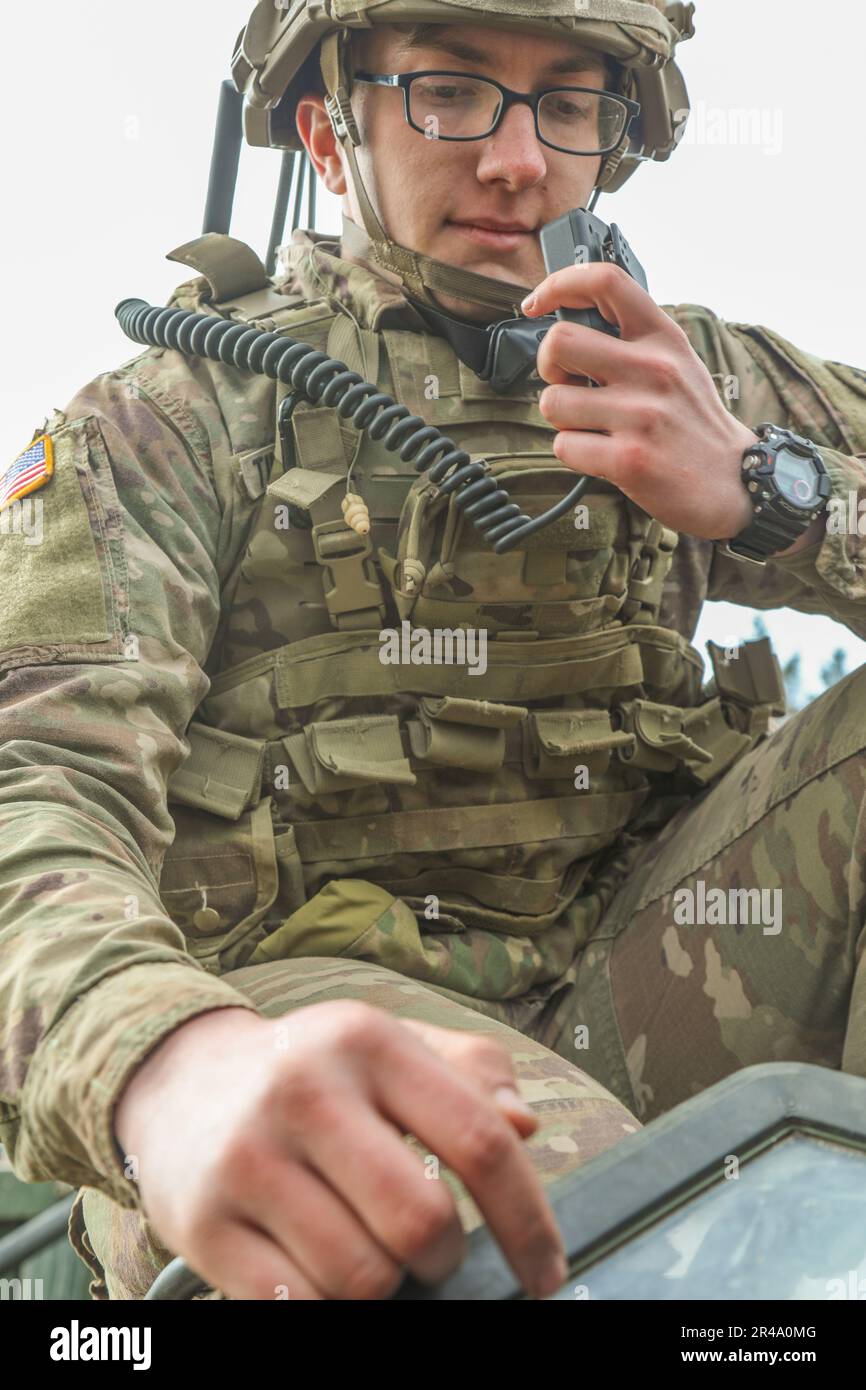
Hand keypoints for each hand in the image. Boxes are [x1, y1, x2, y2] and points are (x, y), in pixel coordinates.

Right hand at [114, 1003, 566, 1300]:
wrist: (180, 1079)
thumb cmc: (314, 1071)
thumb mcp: (389, 1044)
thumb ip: (470, 1070)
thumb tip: (526, 1125)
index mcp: (368, 1040)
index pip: (479, 1140)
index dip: (528, 1220)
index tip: (548, 1273)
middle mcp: (306, 1090)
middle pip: (422, 1222)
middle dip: (442, 1258)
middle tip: (428, 1251)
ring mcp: (248, 1158)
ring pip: (362, 1279)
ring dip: (383, 1285)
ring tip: (364, 1249)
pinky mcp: (204, 1223)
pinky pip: (298, 1308)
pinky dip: (325, 1305)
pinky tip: (318, 1271)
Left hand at [522, 263, 757, 541]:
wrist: (734, 482)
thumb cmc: (693, 422)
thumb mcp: (678, 362)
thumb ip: (632, 340)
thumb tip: (569, 321)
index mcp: (663, 338)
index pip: (606, 281)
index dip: (559, 284)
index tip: (536, 304)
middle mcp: (653, 369)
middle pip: (558, 342)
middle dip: (548, 366)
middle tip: (569, 383)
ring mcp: (640, 415)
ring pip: (553, 401)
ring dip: (562, 419)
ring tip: (594, 426)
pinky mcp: (628, 459)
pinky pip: (564, 446)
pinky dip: (575, 453)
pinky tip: (603, 455)